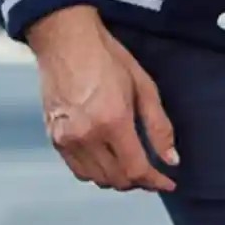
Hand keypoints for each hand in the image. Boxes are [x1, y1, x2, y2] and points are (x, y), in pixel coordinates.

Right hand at [28, 5, 178, 190]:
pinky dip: (96, 172)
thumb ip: (159, 126)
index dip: (156, 182)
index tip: (168, 184)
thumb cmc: (108, 57)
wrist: (64, 40)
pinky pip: (78, 170)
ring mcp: (66, 139)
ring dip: (118, 179)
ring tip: (131, 168)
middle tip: (153, 174)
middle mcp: (86, 136)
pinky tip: (108, 161)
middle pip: (117, 180)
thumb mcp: (144, 87)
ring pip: (96, 179)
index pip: (136, 170)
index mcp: (112, 121)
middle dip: (139, 182)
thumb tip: (171, 159)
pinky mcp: (53, 138)